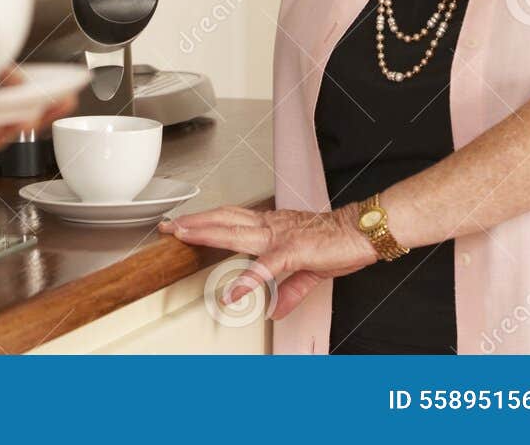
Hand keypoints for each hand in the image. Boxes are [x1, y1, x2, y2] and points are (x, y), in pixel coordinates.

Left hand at [158, 205, 376, 318]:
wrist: (361, 232)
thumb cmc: (336, 243)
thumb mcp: (308, 271)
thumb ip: (289, 291)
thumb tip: (276, 309)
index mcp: (272, 227)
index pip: (231, 219)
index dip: (206, 220)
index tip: (184, 223)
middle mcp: (270, 227)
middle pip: (224, 220)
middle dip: (194, 222)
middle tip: (169, 226)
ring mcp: (279, 237)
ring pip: (235, 233)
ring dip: (207, 234)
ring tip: (184, 236)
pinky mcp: (292, 252)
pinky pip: (266, 267)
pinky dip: (248, 280)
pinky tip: (232, 293)